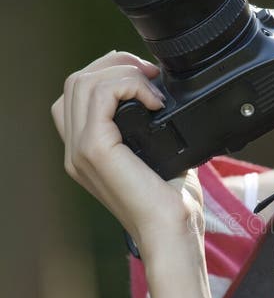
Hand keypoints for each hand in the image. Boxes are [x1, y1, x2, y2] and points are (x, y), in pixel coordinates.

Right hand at [51, 50, 204, 254]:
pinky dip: (129, 86)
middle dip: (115, 65)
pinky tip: (154, 102)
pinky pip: (100, 95)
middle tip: (151, 75)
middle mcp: (76, 151)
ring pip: (83, 82)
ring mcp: (80, 151)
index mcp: (86, 152)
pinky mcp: (94, 150)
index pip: (77, 96)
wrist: (173, 232)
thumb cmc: (173, 205)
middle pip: (76, 82)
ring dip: (122, 72)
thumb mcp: (161, 157)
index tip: (146, 79)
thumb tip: (168, 102)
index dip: (108, 74)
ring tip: (152, 88)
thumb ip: (155, 129)